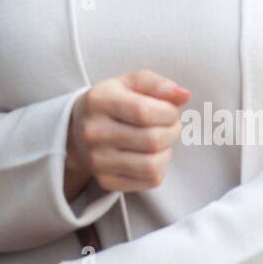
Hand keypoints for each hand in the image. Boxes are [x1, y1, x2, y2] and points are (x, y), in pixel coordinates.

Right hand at [64, 69, 189, 197]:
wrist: (78, 130)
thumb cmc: (111, 102)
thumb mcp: (131, 83)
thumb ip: (159, 85)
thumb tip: (184, 95)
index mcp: (99, 102)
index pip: (144, 112)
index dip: (168, 112)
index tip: (170, 110)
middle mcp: (94, 133)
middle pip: (152, 140)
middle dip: (172, 131)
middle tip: (169, 124)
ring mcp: (98, 160)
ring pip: (153, 164)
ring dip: (167, 151)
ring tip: (161, 139)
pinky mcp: (107, 180)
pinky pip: (150, 180)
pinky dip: (160, 167)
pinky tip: (151, 154)